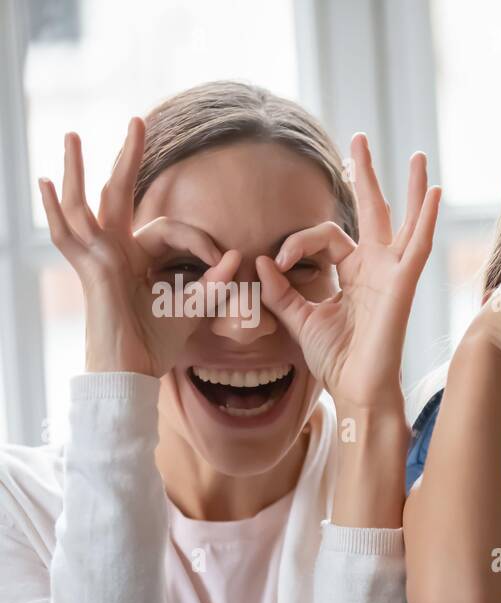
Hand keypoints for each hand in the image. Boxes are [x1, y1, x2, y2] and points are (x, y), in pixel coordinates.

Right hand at [40, 119, 240, 376]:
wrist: (134, 369)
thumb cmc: (159, 343)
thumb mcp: (195, 307)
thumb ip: (216, 284)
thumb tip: (237, 257)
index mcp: (140, 256)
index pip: (170, 228)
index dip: (202, 241)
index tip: (224, 262)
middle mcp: (115, 249)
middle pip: (118, 192)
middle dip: (127, 157)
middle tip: (138, 120)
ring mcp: (98, 257)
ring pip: (85, 204)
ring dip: (81, 170)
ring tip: (75, 136)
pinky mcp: (89, 269)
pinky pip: (68, 235)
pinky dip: (56, 210)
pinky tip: (48, 183)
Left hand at [254, 134, 440, 410]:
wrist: (355, 390)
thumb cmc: (335, 361)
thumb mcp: (299, 319)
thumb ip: (281, 291)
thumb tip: (261, 261)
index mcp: (354, 275)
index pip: (325, 237)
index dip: (297, 242)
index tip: (279, 263)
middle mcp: (377, 269)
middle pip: (373, 212)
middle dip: (366, 176)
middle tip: (357, 139)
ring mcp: (393, 275)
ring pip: (404, 222)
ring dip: (410, 188)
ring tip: (416, 155)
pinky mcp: (404, 285)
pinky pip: (418, 246)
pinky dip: (427, 219)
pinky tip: (435, 193)